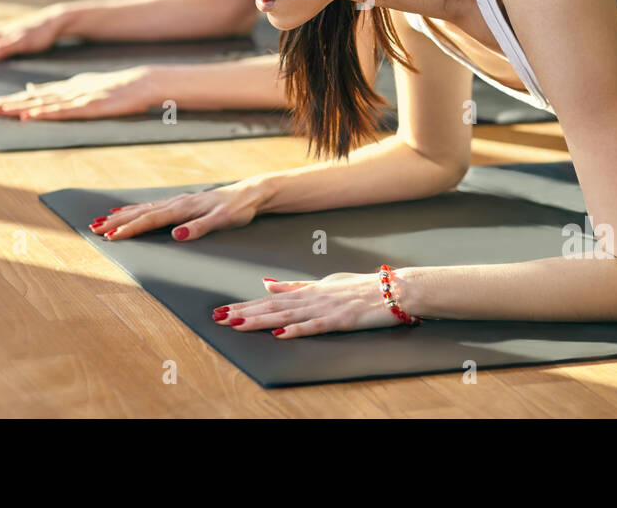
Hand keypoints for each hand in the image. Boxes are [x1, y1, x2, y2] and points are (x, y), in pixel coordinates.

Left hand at [0, 67, 156, 119]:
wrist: (144, 82)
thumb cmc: (119, 88)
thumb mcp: (86, 86)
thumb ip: (62, 89)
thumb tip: (36, 89)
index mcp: (69, 87)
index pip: (35, 94)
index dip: (13, 99)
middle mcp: (70, 91)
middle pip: (34, 98)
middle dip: (8, 103)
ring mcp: (79, 98)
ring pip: (44, 104)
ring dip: (20, 108)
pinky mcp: (91, 107)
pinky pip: (64, 112)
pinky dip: (46, 114)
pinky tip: (31, 116)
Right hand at [88, 180, 269, 241]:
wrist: (251, 193)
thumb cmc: (238, 209)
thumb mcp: (223, 220)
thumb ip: (199, 228)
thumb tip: (176, 235)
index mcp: (183, 208)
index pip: (150, 220)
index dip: (129, 229)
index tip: (110, 236)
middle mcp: (177, 203)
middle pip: (141, 212)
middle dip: (117, 221)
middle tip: (94, 229)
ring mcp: (179, 202)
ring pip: (144, 208)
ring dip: (122, 215)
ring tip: (102, 220)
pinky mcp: (182, 203)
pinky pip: (153, 207)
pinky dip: (136, 209)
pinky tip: (129, 211)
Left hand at [213, 273, 406, 337]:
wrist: (397, 289)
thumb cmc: (363, 287)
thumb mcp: (326, 282)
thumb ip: (296, 286)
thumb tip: (267, 282)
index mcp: (310, 290)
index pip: (271, 298)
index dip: (246, 304)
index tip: (223, 309)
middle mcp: (314, 297)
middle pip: (273, 306)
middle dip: (244, 312)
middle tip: (219, 317)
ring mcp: (327, 308)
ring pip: (288, 315)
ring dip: (261, 320)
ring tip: (238, 324)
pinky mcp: (342, 320)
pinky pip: (316, 326)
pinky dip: (297, 330)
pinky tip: (281, 335)